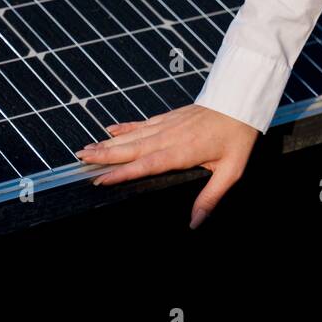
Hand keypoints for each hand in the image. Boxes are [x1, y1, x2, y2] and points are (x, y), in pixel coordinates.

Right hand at [74, 105, 259, 227]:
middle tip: (80, 159)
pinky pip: (143, 123)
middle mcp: (170, 136)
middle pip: (132, 149)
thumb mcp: (232, 170)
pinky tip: (111, 129)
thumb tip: (195, 222)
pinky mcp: (171, 117)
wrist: (241, 100)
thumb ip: (211, 197)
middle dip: (104, 155)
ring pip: (133, 136)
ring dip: (109, 143)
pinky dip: (125, 127)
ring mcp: (168, 125)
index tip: (100, 179)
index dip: (123, 173)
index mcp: (182, 151)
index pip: (147, 165)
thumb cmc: (238, 134)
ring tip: (87, 148)